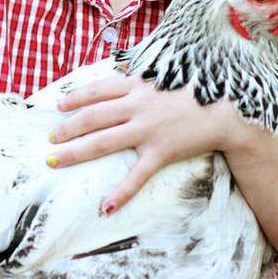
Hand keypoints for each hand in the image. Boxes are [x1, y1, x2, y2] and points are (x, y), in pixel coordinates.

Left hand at [47, 73, 235, 212]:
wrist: (228, 109)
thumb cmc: (198, 89)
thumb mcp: (167, 75)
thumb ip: (142, 77)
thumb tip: (122, 72)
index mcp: (137, 86)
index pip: (98, 90)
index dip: (75, 97)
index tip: (59, 105)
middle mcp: (138, 106)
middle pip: (92, 117)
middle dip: (66, 128)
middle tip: (49, 139)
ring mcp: (147, 129)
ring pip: (103, 142)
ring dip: (75, 153)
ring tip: (55, 161)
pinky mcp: (161, 151)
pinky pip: (136, 175)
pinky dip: (121, 192)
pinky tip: (105, 207)